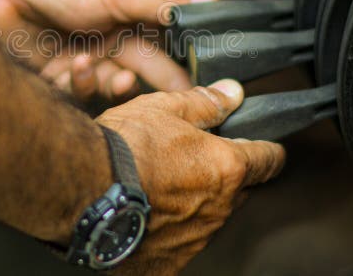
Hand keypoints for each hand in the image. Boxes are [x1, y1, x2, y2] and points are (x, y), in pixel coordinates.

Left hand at [0, 0, 216, 100]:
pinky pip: (79, 91)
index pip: (164, 40)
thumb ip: (163, 2)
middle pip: (142, 69)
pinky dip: (82, 82)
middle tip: (174, 99)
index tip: (202, 80)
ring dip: (114, 84)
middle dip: (156, 84)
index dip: (182, 59)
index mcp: (125, 12)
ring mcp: (81, 55)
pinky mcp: (55, 74)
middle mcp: (106, 35)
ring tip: (114, 75)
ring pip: (111, 85)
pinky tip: (78, 67)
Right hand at [95, 79, 285, 274]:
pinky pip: (182, 244)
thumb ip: (205, 103)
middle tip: (195, 160)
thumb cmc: (124, 147)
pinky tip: (149, 213)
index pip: (268, 160)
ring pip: (210, 217)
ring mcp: (196, 239)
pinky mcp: (170, 262)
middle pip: (239, 190)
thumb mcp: (165, 108)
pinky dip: (171, 230)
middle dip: (225, 176)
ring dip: (197, 203)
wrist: (83, 189)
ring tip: (161, 185)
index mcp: (226, 167)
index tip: (267, 149)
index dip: (268, 151)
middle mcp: (218, 208)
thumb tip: (232, 94)